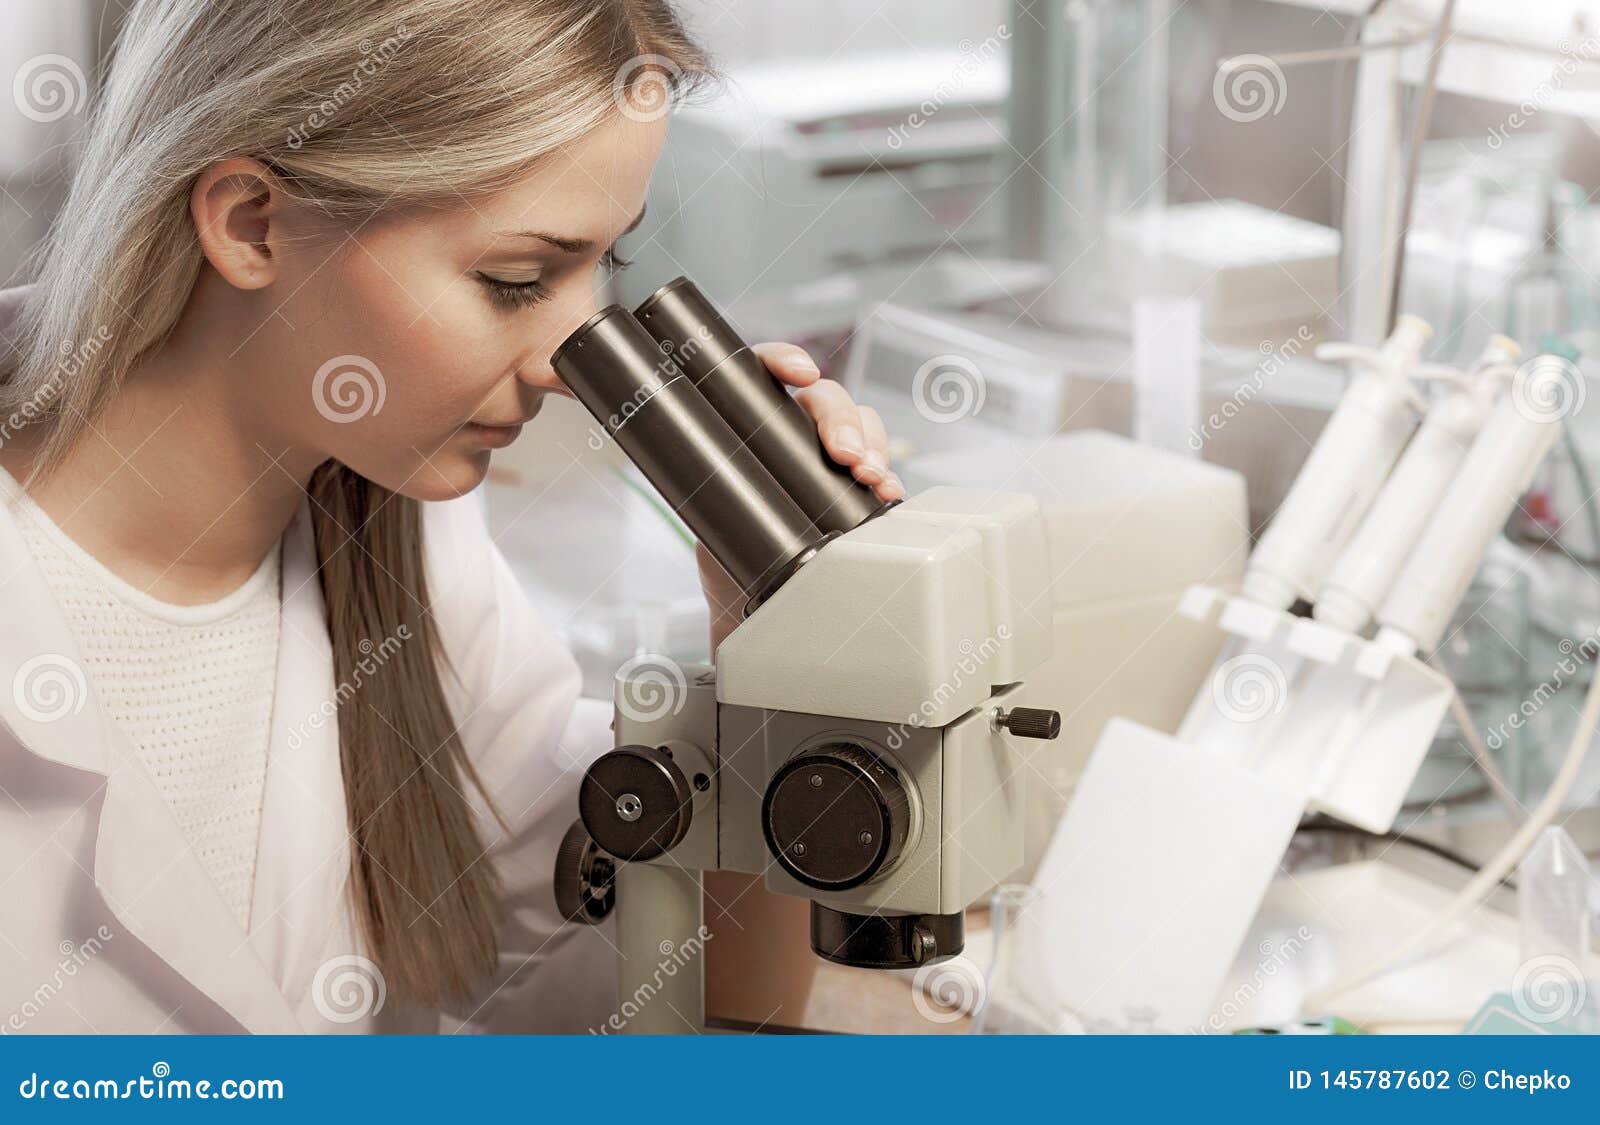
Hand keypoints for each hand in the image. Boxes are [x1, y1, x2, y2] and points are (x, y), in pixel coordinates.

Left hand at [699, 342, 903, 646]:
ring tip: (870, 478)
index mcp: (749, 427)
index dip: (783, 359)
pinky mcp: (855, 486)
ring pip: (861, 425)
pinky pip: (880, 466)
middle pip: (825, 399)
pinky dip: (888, 476)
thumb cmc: (726, 560)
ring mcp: (827, 459)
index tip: (799, 373)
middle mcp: (791, 434)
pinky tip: (887, 493)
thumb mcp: (709, 522)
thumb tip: (705, 470)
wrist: (751, 609)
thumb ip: (715, 493)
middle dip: (841, 421)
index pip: (763, 372)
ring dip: (871, 446)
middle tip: (845, 456)